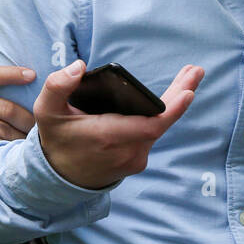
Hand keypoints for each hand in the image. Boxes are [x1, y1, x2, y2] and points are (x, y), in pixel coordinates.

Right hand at [35, 60, 202, 189]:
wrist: (60, 177)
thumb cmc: (57, 137)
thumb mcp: (47, 111)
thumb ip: (58, 86)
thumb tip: (79, 66)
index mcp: (107, 137)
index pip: (149, 126)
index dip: (171, 110)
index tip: (188, 93)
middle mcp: (126, 151)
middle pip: (161, 122)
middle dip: (181, 94)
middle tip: (196, 71)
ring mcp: (134, 159)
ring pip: (159, 127)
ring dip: (174, 102)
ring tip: (189, 75)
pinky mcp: (138, 161)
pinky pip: (153, 133)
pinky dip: (163, 115)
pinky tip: (173, 96)